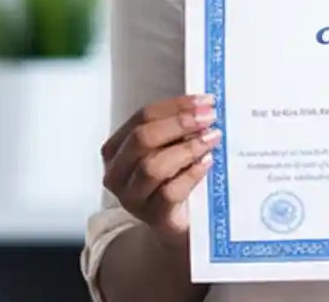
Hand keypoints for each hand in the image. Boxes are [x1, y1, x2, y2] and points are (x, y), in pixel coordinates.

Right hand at [101, 94, 222, 241]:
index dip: (174, 106)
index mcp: (116, 150)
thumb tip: (203, 106)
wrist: (176, 227)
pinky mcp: (154, 217)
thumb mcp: (168, 151)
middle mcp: (117, 174)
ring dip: (187, 148)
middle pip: (142, 139)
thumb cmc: (172, 182)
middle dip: (179, 123)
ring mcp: (132, 198)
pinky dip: (191, 174)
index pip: (142, 117)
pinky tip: (207, 163)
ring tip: (211, 139)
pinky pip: (170, 192)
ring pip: (153, 166)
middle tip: (209, 118)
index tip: (205, 101)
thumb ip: (176, 130)